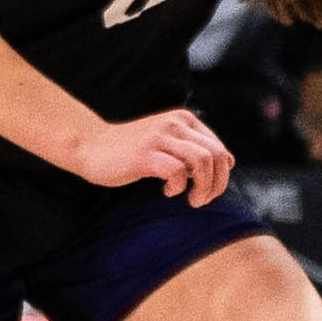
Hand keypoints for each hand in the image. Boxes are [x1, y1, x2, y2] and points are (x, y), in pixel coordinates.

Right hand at [71, 109, 232, 203]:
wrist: (90, 146)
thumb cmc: (131, 150)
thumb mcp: (168, 142)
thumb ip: (195, 148)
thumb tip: (230, 161)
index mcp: (183, 119)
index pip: (219, 148)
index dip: (221, 174)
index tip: (209, 190)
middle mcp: (174, 124)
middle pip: (216, 155)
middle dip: (217, 183)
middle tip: (203, 200)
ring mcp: (159, 138)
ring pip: (202, 161)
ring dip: (203, 186)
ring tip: (192, 200)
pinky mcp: (144, 155)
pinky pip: (177, 171)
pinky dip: (178, 186)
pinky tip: (167, 192)